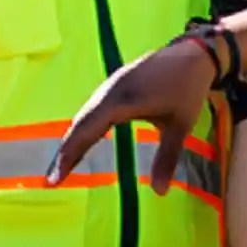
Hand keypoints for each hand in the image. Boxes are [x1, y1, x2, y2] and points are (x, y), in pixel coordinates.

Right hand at [47, 39, 217, 193]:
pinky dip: (83, 127)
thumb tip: (160, 193)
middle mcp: (109, 91)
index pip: (86, 131)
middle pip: (79, 123)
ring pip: (84, 114)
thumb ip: (167, 157)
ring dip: (72, 139)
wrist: (194, 54)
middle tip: (53, 179)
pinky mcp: (116, 84)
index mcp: (121, 100)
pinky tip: (82, 141)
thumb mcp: (181, 125)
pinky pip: (93, 108)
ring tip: (63, 165)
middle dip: (65, 151)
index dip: (69, 155)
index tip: (55, 179)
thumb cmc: (187, 88)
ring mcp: (111, 85)